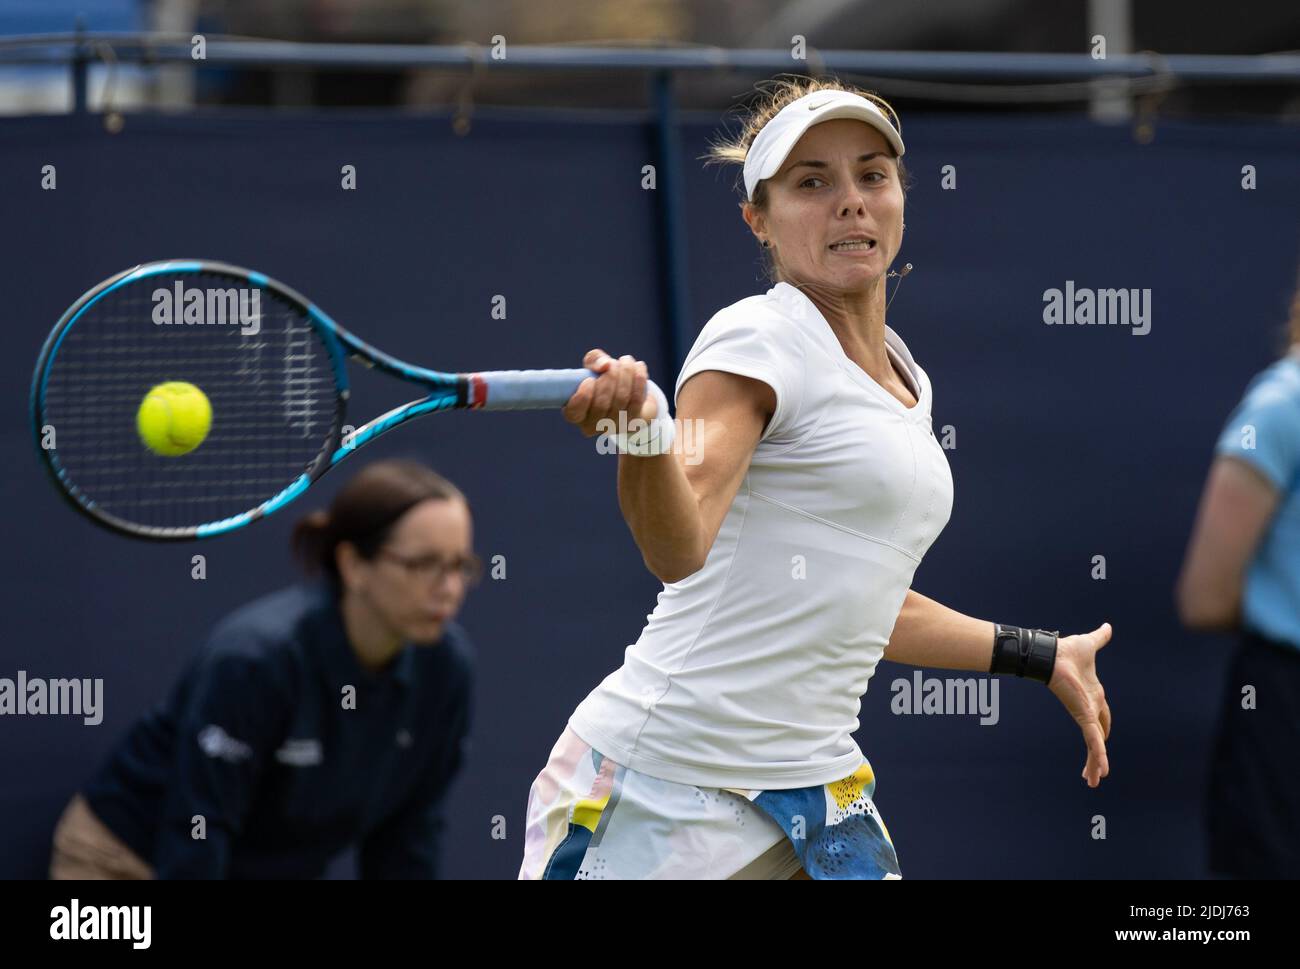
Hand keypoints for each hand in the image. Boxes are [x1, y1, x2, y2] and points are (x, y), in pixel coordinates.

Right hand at [562, 348, 657, 437]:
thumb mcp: (593, 366)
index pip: (575, 412)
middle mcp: (593, 425)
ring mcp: (614, 427)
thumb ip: (594, 361)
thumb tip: (604, 365)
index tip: (590, 379)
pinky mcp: (633, 422)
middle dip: (609, 378)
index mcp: (575, 414)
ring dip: (625, 374)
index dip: (583, 396)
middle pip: (601, 404)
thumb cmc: (603, 379)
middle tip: (612, 363)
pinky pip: (636, 399)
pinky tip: (638, 366)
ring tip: (626, 360)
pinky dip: (638, 379)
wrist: (627, 392)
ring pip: (621, 400)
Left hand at [1047, 622, 1112, 787]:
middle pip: (1098, 737)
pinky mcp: (1083, 716)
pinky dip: (1098, 756)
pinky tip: (1099, 772)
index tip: (1101, 742)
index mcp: (1093, 695)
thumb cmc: (1066, 650)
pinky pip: (1094, 740)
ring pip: (1094, 745)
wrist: (1051, 654)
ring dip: (1095, 764)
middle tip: (1093, 773)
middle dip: (1096, 755)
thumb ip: (1100, 638)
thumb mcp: (1090, 645)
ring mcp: (1085, 714)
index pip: (1101, 719)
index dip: (1103, 731)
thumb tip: (1108, 626)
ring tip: (1093, 781)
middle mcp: (1089, 708)